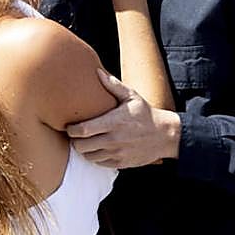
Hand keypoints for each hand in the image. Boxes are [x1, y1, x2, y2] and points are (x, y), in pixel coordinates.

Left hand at [66, 70, 180, 167]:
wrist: (164, 135)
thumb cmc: (145, 114)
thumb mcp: (132, 96)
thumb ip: (113, 85)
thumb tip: (97, 71)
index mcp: (114, 122)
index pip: (83, 130)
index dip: (72, 130)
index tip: (69, 126)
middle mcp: (114, 140)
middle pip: (82, 146)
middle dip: (74, 141)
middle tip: (75, 135)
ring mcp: (117, 153)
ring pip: (89, 156)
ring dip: (83, 150)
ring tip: (84, 141)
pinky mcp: (121, 163)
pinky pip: (99, 163)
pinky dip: (94, 157)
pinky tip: (96, 148)